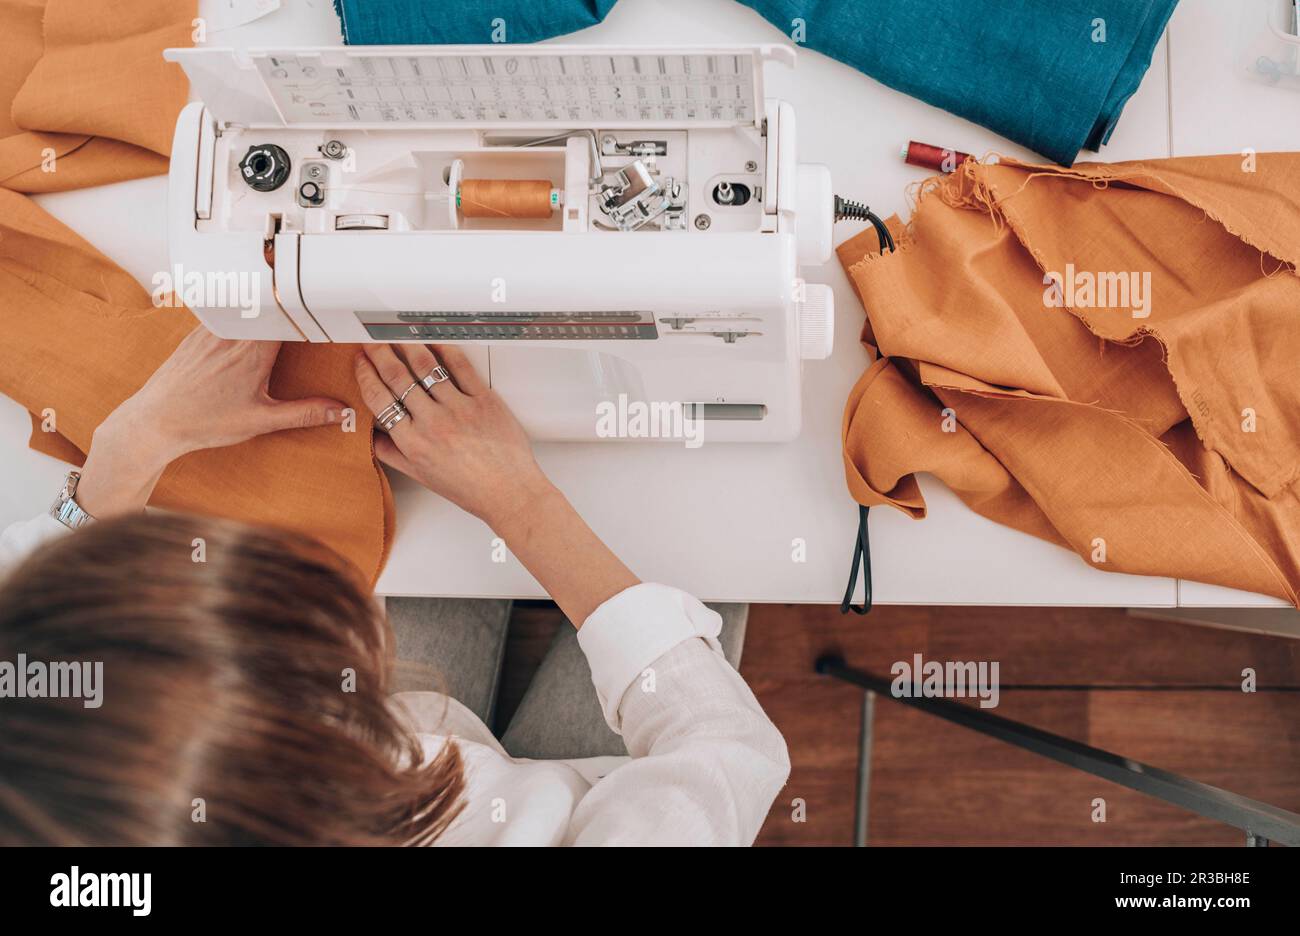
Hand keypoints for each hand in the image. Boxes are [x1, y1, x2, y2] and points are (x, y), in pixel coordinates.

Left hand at [76, 326, 345, 516]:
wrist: (155, 421)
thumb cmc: (203, 421)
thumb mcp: (261, 421)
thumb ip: (304, 414)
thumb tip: (337, 411)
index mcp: (253, 351)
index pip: (289, 316)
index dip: (308, 311)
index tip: (324, 312)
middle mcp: (233, 333)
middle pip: (270, 307)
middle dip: (290, 309)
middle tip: (308, 310)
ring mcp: (212, 330)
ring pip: (247, 307)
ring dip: (265, 310)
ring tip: (282, 312)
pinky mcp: (197, 333)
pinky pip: (226, 314)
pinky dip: (242, 316)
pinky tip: (250, 324)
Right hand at [352, 343, 550, 527]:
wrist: (509, 492)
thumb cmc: (470, 488)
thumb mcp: (422, 476)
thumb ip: (394, 455)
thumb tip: (373, 438)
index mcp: (413, 443)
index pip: (379, 400)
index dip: (366, 376)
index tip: (361, 363)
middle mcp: (433, 423)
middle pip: (398, 377)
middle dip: (380, 354)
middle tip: (372, 342)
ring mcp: (459, 409)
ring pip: (426, 367)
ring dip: (408, 346)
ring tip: (398, 337)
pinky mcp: (484, 400)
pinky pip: (460, 367)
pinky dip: (445, 350)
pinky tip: (434, 343)